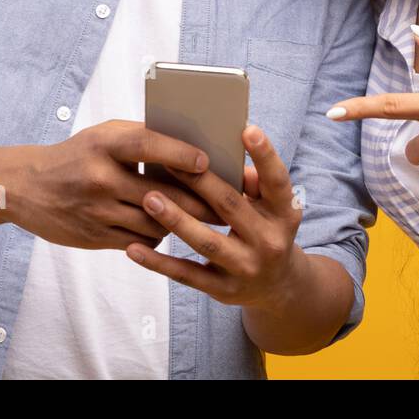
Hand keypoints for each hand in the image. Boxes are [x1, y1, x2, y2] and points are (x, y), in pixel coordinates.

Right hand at [5, 120, 224, 249]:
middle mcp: (100, 178)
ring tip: (204, 220)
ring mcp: (97, 211)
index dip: (178, 153)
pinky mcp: (94, 237)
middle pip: (160, 193)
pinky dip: (158, 236)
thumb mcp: (103, 136)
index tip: (205, 161)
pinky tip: (169, 228)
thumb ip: (140, 140)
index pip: (147, 145)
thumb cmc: (76, 155)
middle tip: (226, 204)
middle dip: (198, 202)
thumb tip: (190, 149)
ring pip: (154, 222)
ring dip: (181, 222)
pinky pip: (139, 241)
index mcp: (104, 145)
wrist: (26, 187)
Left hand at [124, 125, 305, 313]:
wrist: (278, 285)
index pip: (277, 181)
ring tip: (149, 199)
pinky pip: (186, 275)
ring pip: (206, 241)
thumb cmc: (267, 228)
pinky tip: (133, 248)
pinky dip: (158, 262)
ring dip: (176, 219)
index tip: (247, 129)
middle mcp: (269, 242)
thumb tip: (229, 159)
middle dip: (199, 182)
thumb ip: (255, 183)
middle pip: (230, 207)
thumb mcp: (272, 207)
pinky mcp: (223, 289)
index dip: (265, 155)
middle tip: (168, 161)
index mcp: (284, 213)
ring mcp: (246, 268)